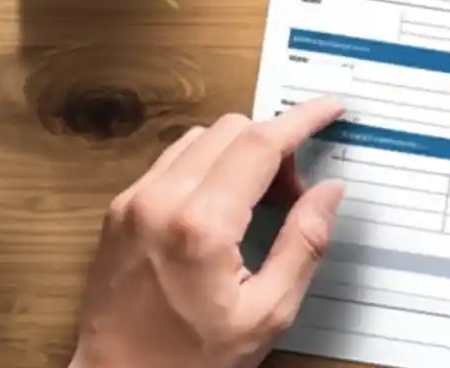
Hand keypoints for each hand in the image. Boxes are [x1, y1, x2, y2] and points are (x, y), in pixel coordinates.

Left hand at [69, 98, 345, 367]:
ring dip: (239, 152)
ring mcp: (133, 201)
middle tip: (294, 195)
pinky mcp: (119, 209)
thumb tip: (330, 190)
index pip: (261, 144)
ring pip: (201, 137)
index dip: (302, 119)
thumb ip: (304, 244)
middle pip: (232, 129)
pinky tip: (222, 208)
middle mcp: (160, 200)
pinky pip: (173, 159)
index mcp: (201, 226)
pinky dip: (207, 165)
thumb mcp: (266, 314)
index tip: (330, 107)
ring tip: (258, 204)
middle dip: (275, 146)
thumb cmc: (190, 360)